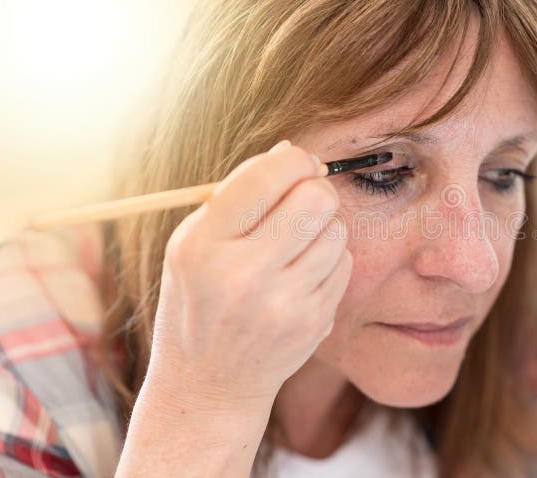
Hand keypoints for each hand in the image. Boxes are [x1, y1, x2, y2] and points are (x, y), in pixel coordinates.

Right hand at [149, 139, 352, 407]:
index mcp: (202, 247)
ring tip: (295, 245)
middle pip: (315, 199)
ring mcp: (283, 304)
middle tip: (304, 197)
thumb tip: (290, 150)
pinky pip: (344, 262)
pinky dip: (329, 259)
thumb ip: (235, 196)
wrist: (209, 385)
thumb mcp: (191, 246)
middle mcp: (243, 276)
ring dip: (323, 227)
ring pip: (336, 229)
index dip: (293, 159)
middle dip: (315, 188)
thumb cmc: (199, 301)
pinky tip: (302, 275)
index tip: (298, 162)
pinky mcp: (314, 322)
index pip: (265, 178)